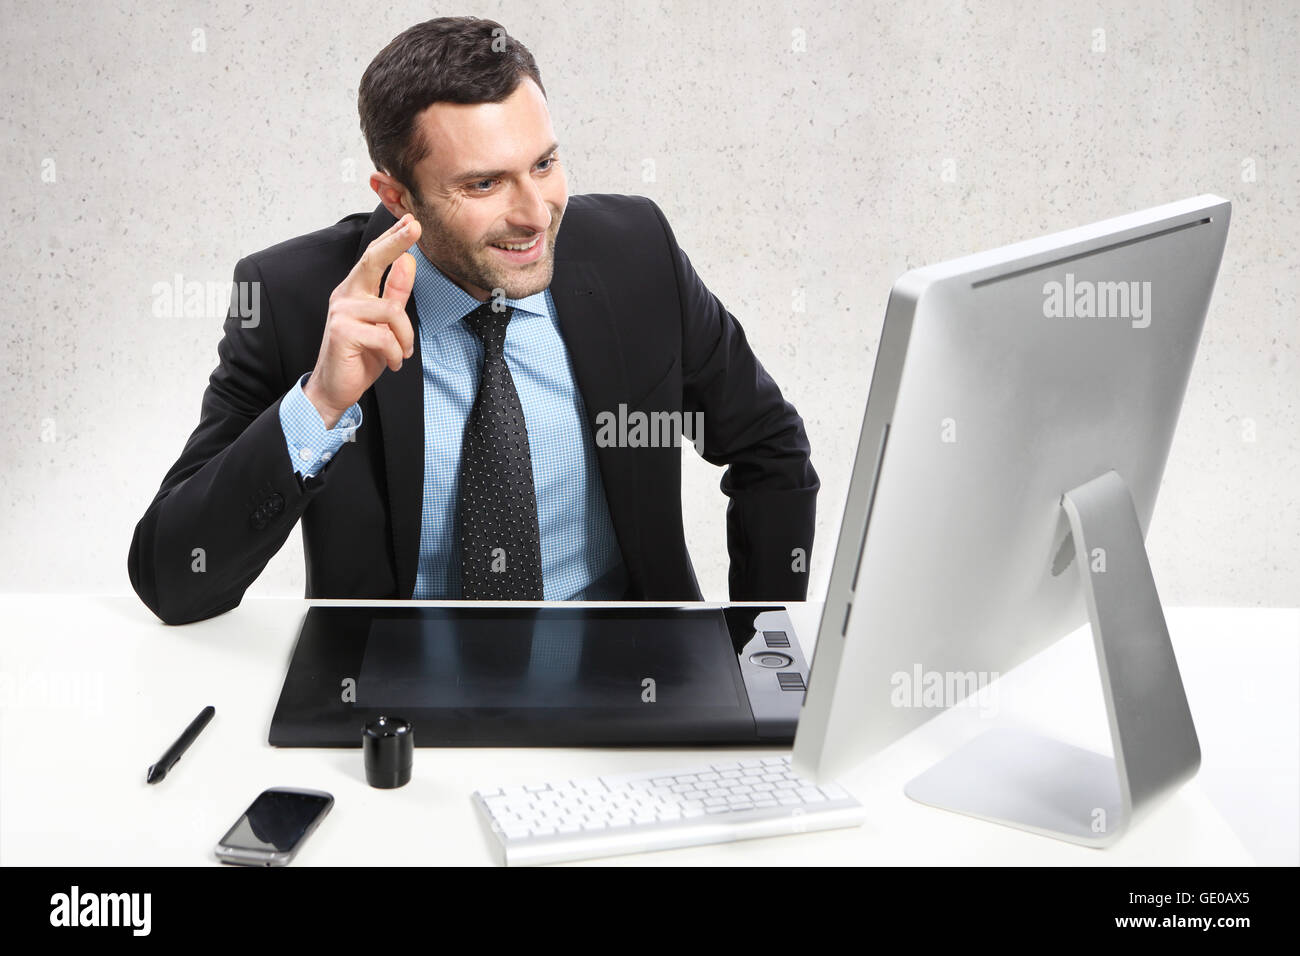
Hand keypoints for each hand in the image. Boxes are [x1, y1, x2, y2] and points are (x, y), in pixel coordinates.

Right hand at [303, 213, 421, 426]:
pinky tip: (393, 363)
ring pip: (392, 311)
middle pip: (371, 261)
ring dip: (405, 338)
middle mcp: (345, 296)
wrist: (335, 389)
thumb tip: (407, 262)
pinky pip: (385, 336)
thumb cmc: (360, 357)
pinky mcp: (342, 331)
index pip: (374, 259)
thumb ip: (394, 294)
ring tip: (403, 353)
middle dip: (395, 242)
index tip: (412, 222)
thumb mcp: (386, 325)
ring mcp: (341, 312)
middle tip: (416, 227)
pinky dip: (396, 353)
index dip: (392, 239)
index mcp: (354, 292)